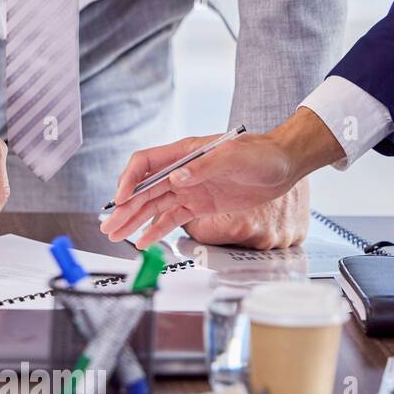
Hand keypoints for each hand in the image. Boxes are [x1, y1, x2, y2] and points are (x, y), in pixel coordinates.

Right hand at [100, 109, 341, 248]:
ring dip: (134, 221)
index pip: (146, 164)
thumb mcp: (233, 156)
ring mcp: (189, 188)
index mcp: (185, 152)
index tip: (120, 198)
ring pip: (154, 206)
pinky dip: (157, 230)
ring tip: (116, 235)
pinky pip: (172, 219)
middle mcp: (182, 170)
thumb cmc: (261, 154)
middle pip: (144, 189)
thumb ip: (203, 167)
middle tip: (109, 226)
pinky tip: (143, 241)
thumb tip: (177, 178)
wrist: (284, 165)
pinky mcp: (199, 205)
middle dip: (125, 208)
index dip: (129, 180)